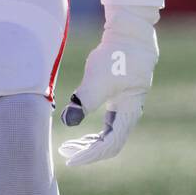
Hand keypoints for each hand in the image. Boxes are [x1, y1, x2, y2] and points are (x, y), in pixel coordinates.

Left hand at [58, 7, 157, 166]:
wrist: (129, 35)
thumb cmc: (116, 56)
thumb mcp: (97, 79)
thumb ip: (83, 101)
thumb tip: (68, 122)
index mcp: (129, 113)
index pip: (109, 145)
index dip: (90, 155)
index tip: (70, 159)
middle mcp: (130, 115)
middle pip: (109, 145)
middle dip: (87, 151)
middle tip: (65, 153)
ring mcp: (126, 108)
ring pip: (109, 137)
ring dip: (90, 143)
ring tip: (69, 146)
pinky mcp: (119, 101)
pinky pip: (108, 126)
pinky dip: (94, 133)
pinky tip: (81, 133)